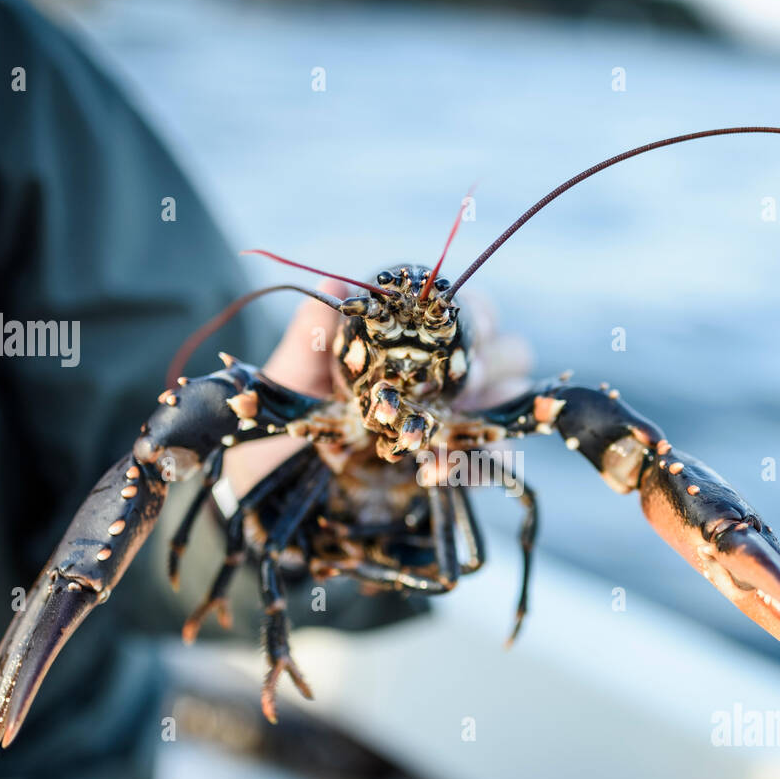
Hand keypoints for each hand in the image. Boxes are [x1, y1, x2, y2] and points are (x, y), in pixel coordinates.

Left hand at [220, 282, 535, 498]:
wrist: (271, 494)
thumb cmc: (280, 428)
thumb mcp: (287, 383)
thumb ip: (309, 339)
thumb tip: (335, 283)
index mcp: (407, 341)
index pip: (466, 310)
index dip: (473, 314)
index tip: (456, 330)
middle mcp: (440, 375)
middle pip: (505, 351)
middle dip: (490, 363)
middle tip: (456, 385)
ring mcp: (453, 420)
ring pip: (508, 399)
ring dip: (489, 410)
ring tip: (449, 427)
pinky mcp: (453, 467)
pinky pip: (491, 460)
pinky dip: (478, 462)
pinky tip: (440, 467)